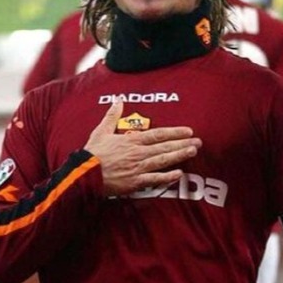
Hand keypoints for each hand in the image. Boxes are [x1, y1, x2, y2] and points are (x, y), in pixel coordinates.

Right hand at [84, 100, 201, 195]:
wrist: (84, 174)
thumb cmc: (93, 153)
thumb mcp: (101, 130)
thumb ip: (112, 115)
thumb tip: (119, 99)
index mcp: (131, 141)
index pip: (158, 134)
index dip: (174, 132)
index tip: (188, 130)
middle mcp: (138, 153)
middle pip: (165, 147)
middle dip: (183, 143)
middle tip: (199, 141)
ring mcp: (138, 168)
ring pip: (163, 161)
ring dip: (179, 156)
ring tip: (193, 152)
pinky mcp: (135, 183)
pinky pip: (155, 180)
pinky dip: (167, 177)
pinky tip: (179, 174)